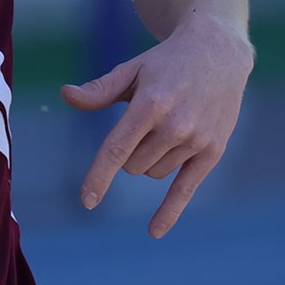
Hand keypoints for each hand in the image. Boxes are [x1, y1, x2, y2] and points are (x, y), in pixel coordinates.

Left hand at [61, 10, 252, 237]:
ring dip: (149, 159)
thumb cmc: (166, 62)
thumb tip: (66, 96)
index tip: (86, 200)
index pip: (117, 149)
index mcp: (150, 104)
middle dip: (129, 152)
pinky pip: (186, 189)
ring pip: (153, 173)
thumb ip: (99, 90)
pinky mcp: (213, 150)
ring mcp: (196, 140)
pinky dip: (169, 212)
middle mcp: (174, 125)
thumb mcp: (132, 70)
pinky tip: (154, 231)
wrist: (218, 52)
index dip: (99, 176)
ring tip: (164, 126)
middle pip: (133, 165)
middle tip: (144, 121)